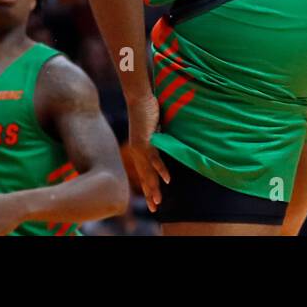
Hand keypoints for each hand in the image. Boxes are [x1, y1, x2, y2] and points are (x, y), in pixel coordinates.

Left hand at [125, 90, 169, 212]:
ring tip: (158, 202)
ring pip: (148, 173)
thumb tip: (166, 141)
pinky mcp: (146, 142)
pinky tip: (167, 180)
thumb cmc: (146, 109)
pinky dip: (162, 170)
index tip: (151, 200)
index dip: (148, 187)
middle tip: (154, 209)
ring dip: (154, 188)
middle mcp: (138, 153)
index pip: (144, 173)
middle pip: (145, 178)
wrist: (138, 98)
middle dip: (150, 194)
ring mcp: (141, 148)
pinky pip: (156, 159)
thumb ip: (158, 137)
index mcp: (139, 150)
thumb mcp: (153, 128)